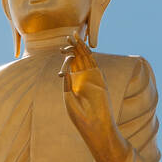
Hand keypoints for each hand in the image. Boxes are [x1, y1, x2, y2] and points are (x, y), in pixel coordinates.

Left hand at [59, 35, 129, 161]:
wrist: (96, 126)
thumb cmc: (80, 117)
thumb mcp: (69, 98)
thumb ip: (67, 83)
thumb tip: (64, 68)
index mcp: (74, 85)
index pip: (70, 67)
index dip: (66, 58)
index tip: (62, 51)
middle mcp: (83, 80)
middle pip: (78, 60)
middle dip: (72, 49)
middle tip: (66, 38)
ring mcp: (92, 79)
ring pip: (86, 60)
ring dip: (80, 48)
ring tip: (74, 36)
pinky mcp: (100, 80)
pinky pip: (94, 65)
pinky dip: (89, 55)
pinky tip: (83, 46)